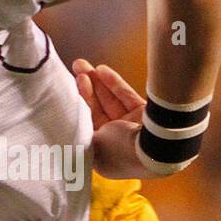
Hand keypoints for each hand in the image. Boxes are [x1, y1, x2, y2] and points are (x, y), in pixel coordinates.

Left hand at [72, 59, 148, 178]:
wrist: (156, 149)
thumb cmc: (119, 152)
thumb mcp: (90, 144)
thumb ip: (78, 131)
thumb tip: (64, 122)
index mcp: (102, 156)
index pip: (85, 128)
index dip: (76, 108)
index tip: (66, 92)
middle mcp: (117, 143)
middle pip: (96, 112)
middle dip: (85, 89)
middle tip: (74, 69)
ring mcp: (131, 129)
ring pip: (110, 101)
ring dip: (96, 82)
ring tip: (81, 64)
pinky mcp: (144, 115)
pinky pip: (126, 97)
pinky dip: (114, 83)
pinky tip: (101, 70)